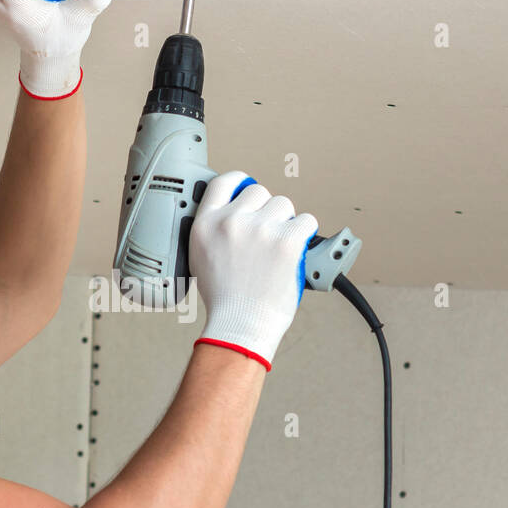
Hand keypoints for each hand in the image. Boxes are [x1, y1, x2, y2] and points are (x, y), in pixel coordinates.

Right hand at [188, 171, 317, 371]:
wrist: (241, 324)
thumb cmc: (225, 300)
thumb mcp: (201, 257)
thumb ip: (216, 230)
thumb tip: (237, 213)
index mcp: (207, 224)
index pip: (224, 182)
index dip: (241, 182)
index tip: (248, 188)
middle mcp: (232, 221)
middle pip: (260, 192)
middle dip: (267, 210)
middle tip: (267, 236)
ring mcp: (261, 229)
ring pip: (285, 206)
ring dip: (287, 223)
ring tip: (279, 250)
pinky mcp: (288, 240)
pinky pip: (306, 221)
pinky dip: (306, 235)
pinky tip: (296, 252)